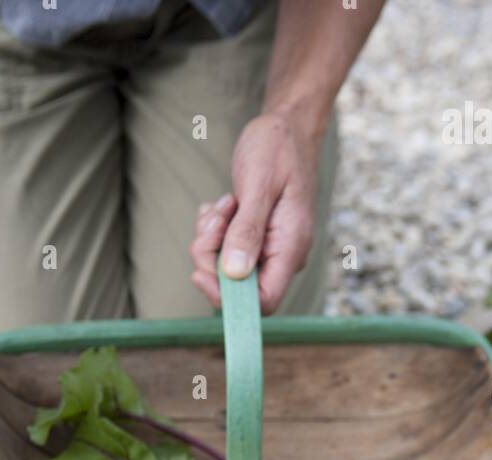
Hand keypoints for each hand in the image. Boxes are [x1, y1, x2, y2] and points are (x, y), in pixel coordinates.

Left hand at [190, 111, 318, 313]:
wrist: (286, 126)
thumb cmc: (278, 149)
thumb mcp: (260, 185)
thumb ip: (247, 230)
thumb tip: (235, 273)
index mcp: (290, 249)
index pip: (263, 302)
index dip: (228, 297)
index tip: (200, 272)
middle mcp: (281, 256)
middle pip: (236, 286)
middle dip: (211, 256)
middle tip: (214, 218)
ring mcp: (267, 249)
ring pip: (224, 268)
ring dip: (211, 238)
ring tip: (224, 203)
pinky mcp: (253, 239)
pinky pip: (223, 251)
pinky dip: (214, 231)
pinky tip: (224, 205)